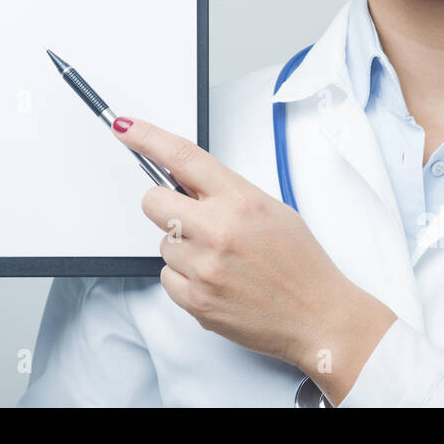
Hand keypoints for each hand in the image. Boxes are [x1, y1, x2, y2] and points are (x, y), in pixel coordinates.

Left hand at [110, 116, 396, 399]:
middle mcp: (217, 230)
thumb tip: (185, 181)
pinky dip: (185, 279)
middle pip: (152, 201)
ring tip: (221, 261)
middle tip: (192, 219)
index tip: (124, 126)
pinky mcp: (196, 301)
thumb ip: (226, 193)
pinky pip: (167, 277)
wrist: (318, 317)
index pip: (181, 157)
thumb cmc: (300, 264)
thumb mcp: (271, 209)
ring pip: (162, 244)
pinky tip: (217, 282)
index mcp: (240, 200)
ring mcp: (204, 268)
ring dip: (183, 249)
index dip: (146, 137)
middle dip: (165, 206)